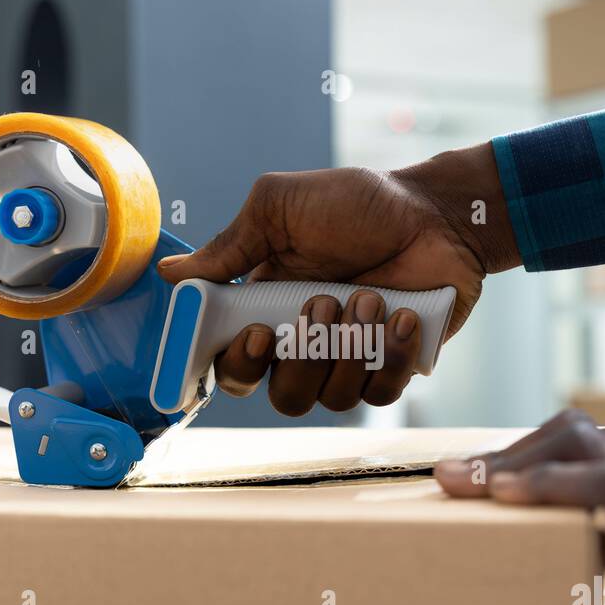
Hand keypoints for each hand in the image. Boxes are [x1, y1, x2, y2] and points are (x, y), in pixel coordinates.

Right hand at [157, 144, 518, 415]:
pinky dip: (390, 355)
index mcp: (267, 311)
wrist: (434, 212)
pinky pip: (381, 393)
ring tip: (369, 297)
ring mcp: (350, 361)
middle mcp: (305, 345)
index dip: (238, 364)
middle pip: (282, 397)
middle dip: (302, 357)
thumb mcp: (281, 209)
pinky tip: (402, 315)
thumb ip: (231, 245)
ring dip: (350, 349)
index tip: (257, 335)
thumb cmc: (357, 205)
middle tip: (323, 302)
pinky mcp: (393, 368)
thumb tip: (170, 273)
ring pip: (332, 400)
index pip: (234, 366)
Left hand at [435, 409, 604, 604]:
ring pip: (588, 441)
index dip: (532, 467)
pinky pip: (604, 485)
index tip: (479, 486)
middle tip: (454, 480)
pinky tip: (504, 495)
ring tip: (460, 482)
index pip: (591, 468)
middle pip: (582, 435)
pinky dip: (549, 482)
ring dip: (516, 456)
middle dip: (512, 448)